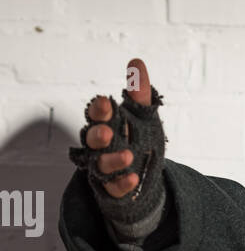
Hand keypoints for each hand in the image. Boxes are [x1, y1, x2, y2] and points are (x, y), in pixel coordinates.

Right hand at [82, 57, 152, 197]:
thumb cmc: (138, 140)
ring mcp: (104, 168)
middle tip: (108, 132)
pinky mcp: (112, 189)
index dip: (99, 110)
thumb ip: (139, 94)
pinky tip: (134, 179)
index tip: (106, 103)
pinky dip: (122, 183)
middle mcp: (99, 147)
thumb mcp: (143, 117)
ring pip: (100, 164)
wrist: (145, 177)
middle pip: (92, 139)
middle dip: (98, 135)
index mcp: (105, 125)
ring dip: (112, 160)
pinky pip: (114, 187)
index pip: (96, 115)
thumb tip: (137, 62)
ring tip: (129, 156)